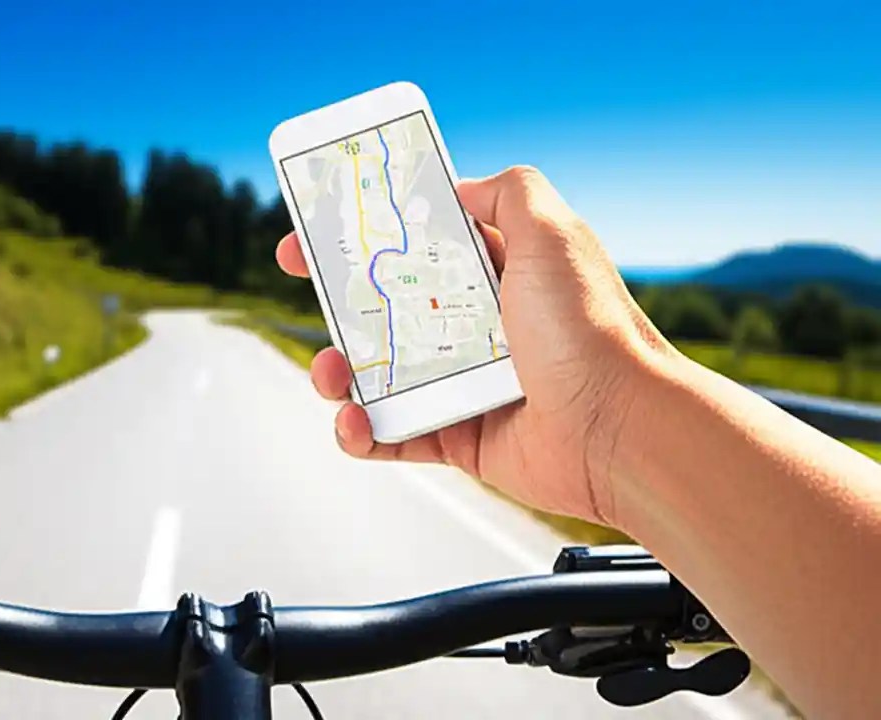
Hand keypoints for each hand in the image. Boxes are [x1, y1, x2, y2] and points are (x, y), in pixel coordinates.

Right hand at [276, 166, 668, 526]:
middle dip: (338, 297)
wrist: (620, 429)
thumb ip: (509, 193)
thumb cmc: (591, 331)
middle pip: (386, 306)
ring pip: (379, 372)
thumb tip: (463, 187)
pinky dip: (361, 431)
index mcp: (495, 274)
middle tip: (305, 283)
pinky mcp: (457, 437)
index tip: (321, 225)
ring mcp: (463, 384)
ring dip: (339, 370)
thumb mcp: (551, 233)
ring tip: (331, 371)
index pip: (418, 245)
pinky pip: (392, 434)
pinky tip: (354, 421)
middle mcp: (477, 327)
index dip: (368, 233)